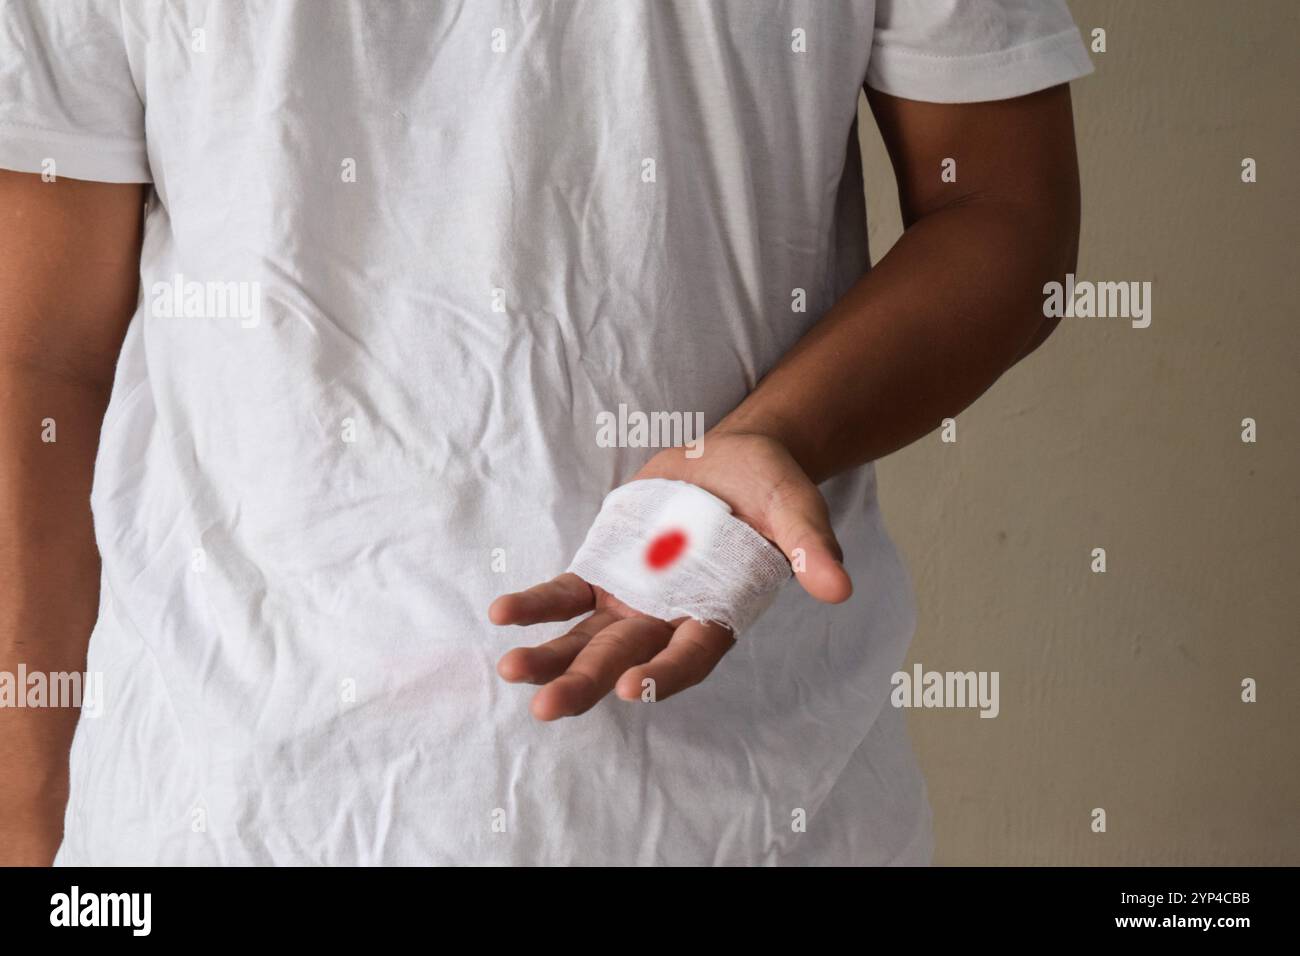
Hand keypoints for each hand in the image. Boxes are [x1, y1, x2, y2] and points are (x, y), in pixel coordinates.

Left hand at [489, 430, 852, 719]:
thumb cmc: (772, 490)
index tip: (631, 688)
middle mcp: (670, 619)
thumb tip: (839, 586)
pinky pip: (565, 595)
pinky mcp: (605, 572)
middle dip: (585, 684)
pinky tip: (503, 614)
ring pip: (585, 640)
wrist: (734, 462)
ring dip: (549, 658)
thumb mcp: (796, 507)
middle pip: (624, 660)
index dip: (663, 675)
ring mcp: (632, 600)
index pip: (690, 656)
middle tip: (545, 709)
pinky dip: (537, 606)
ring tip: (511, 672)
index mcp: (718, 615)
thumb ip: (810, 545)